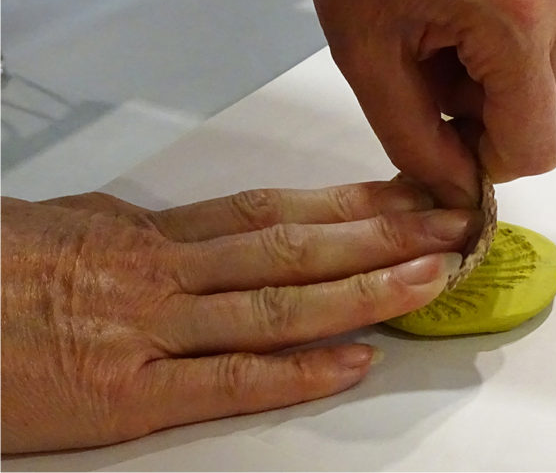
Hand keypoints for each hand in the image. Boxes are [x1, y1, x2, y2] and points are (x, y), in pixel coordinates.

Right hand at [1, 182, 478, 452]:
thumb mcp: (69, 229)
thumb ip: (141, 234)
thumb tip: (193, 234)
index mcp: (152, 235)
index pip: (272, 210)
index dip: (348, 202)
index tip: (405, 194)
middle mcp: (166, 274)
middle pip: (293, 246)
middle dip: (381, 233)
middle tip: (450, 223)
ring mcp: (150, 332)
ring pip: (276, 303)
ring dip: (362, 289)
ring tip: (431, 276)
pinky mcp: (123, 397)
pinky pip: (226, 380)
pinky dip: (296, 372)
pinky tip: (355, 360)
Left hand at [301, 0, 555, 206]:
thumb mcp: (366, 56)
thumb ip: (413, 141)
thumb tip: (459, 190)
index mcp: (516, 14)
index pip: (537, 148)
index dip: (488, 161)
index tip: (445, 140)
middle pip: (546, 109)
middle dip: (487, 109)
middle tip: (430, 65)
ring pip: (553, 69)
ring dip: (500, 71)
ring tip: (446, 23)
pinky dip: (516, 33)